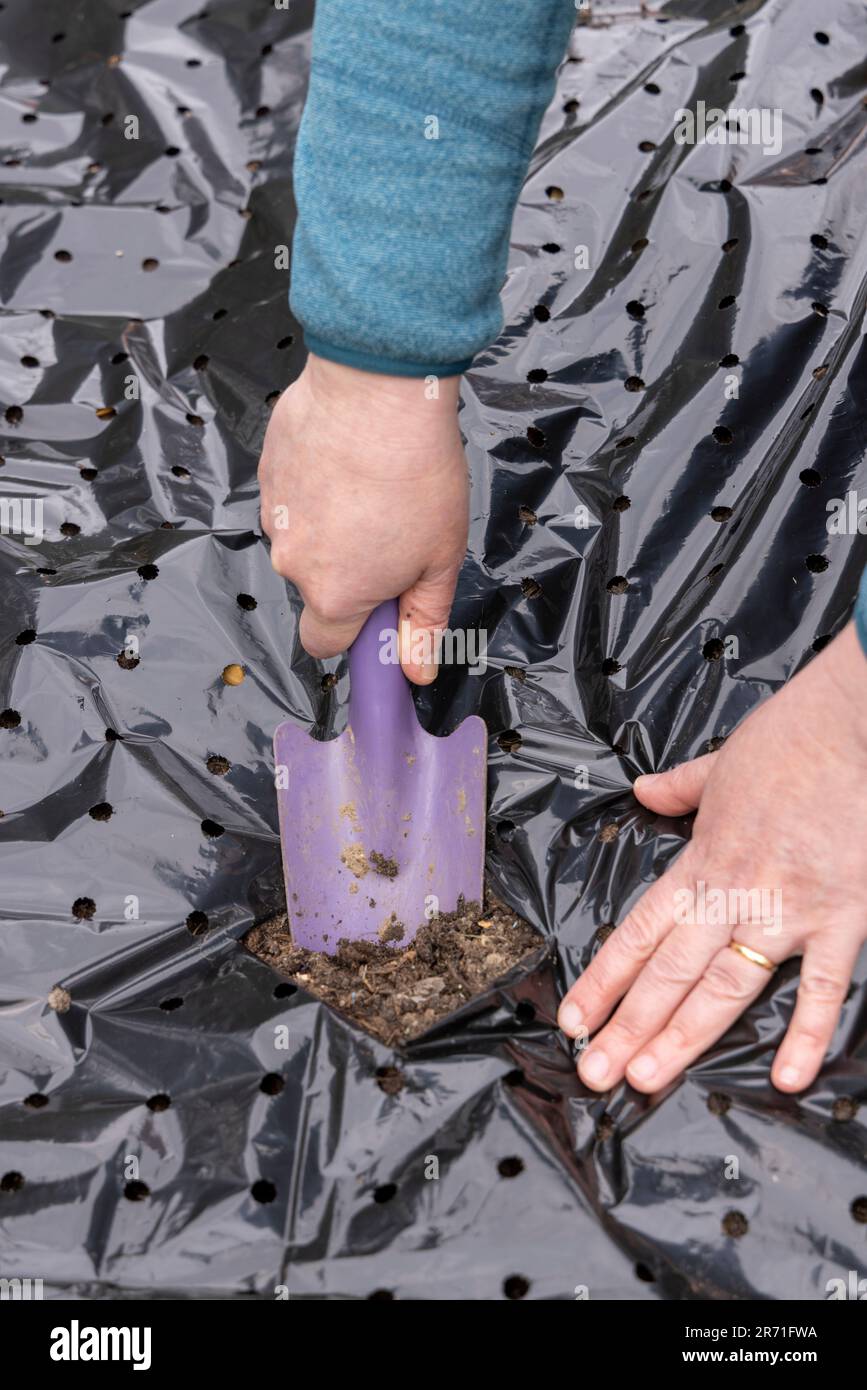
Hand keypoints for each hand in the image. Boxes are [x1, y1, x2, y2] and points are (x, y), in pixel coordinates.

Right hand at [258, 353, 467, 682]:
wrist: (377, 389)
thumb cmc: (415, 473)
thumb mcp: (440, 560)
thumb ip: (424, 621)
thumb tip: (417, 669)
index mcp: (335, 594)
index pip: (325, 644)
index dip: (353, 634)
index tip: (380, 614)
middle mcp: (294, 562)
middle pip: (318, 585)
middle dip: (350, 570)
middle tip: (393, 533)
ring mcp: (274, 515)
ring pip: (305, 538)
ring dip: (333, 526)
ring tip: (374, 489)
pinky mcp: (269, 472)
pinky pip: (293, 497)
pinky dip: (318, 488)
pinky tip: (349, 465)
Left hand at [558, 623, 866, 1094]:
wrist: (853, 726)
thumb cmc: (789, 739)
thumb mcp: (717, 763)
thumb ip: (678, 789)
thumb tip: (643, 790)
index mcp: (701, 859)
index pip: (638, 932)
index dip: (602, 981)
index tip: (574, 1020)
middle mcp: (734, 893)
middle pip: (669, 972)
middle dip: (627, 1027)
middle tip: (594, 1073)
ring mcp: (788, 910)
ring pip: (725, 988)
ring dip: (682, 1038)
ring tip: (645, 1079)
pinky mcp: (843, 917)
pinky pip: (825, 987)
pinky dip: (807, 1033)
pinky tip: (787, 1078)